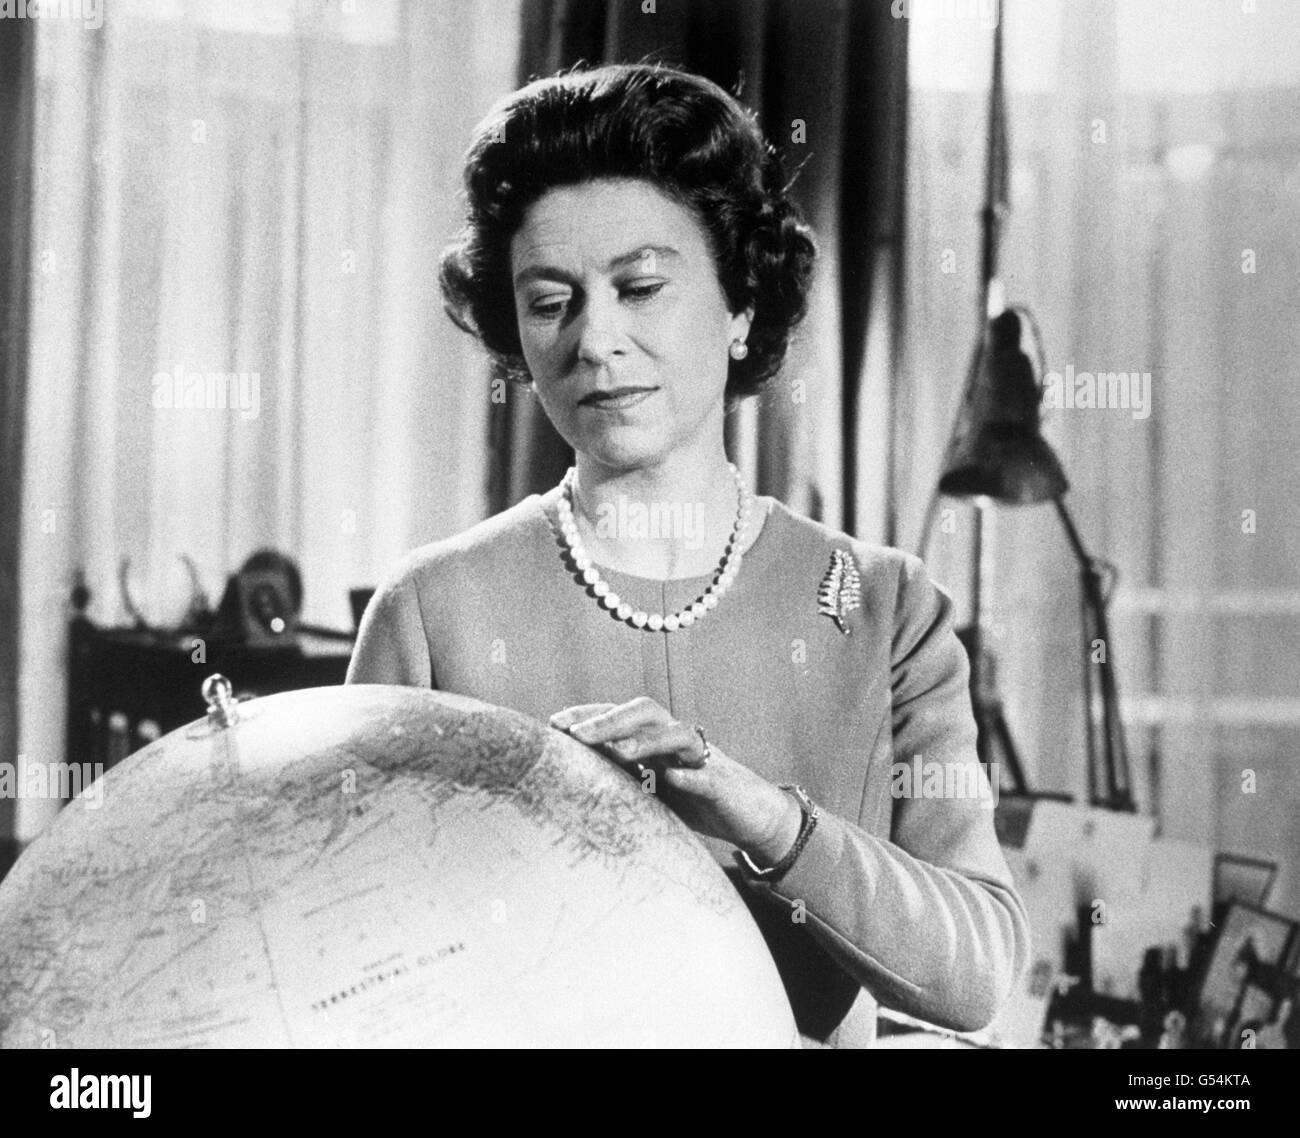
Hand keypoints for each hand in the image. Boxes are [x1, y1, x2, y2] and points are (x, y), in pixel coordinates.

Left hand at [548, 697, 802, 864]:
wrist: (751, 817)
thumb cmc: (695, 802)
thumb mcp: (652, 790)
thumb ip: (622, 778)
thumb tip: (573, 779)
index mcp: (657, 740)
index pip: (620, 715)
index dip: (589, 714)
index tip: (554, 724)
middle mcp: (678, 741)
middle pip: (645, 713)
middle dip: (609, 719)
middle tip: (574, 734)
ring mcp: (703, 759)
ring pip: (676, 735)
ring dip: (646, 741)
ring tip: (616, 752)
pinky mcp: (724, 784)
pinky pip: (708, 776)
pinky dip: (691, 776)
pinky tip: (673, 779)